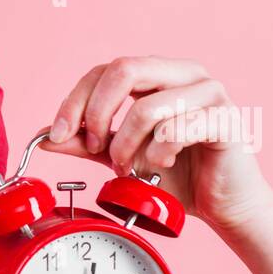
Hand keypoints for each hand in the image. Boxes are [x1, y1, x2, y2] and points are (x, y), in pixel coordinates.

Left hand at [41, 56, 272, 235]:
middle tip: (97, 149)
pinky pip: (177, 129)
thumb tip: (46, 136)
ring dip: (128, 145)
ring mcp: (208, 92)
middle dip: (98, 114)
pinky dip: (159, 154)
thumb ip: (87, 143)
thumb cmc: (176, 175)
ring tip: (132, 167)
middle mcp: (183, 74)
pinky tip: (161, 164)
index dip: (76, 100)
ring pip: (147, 107)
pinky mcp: (225, 117)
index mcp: (157, 75)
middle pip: (124, 69)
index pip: (105, 70)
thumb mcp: (119, 157)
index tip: (59, 135)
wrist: (220, 203)